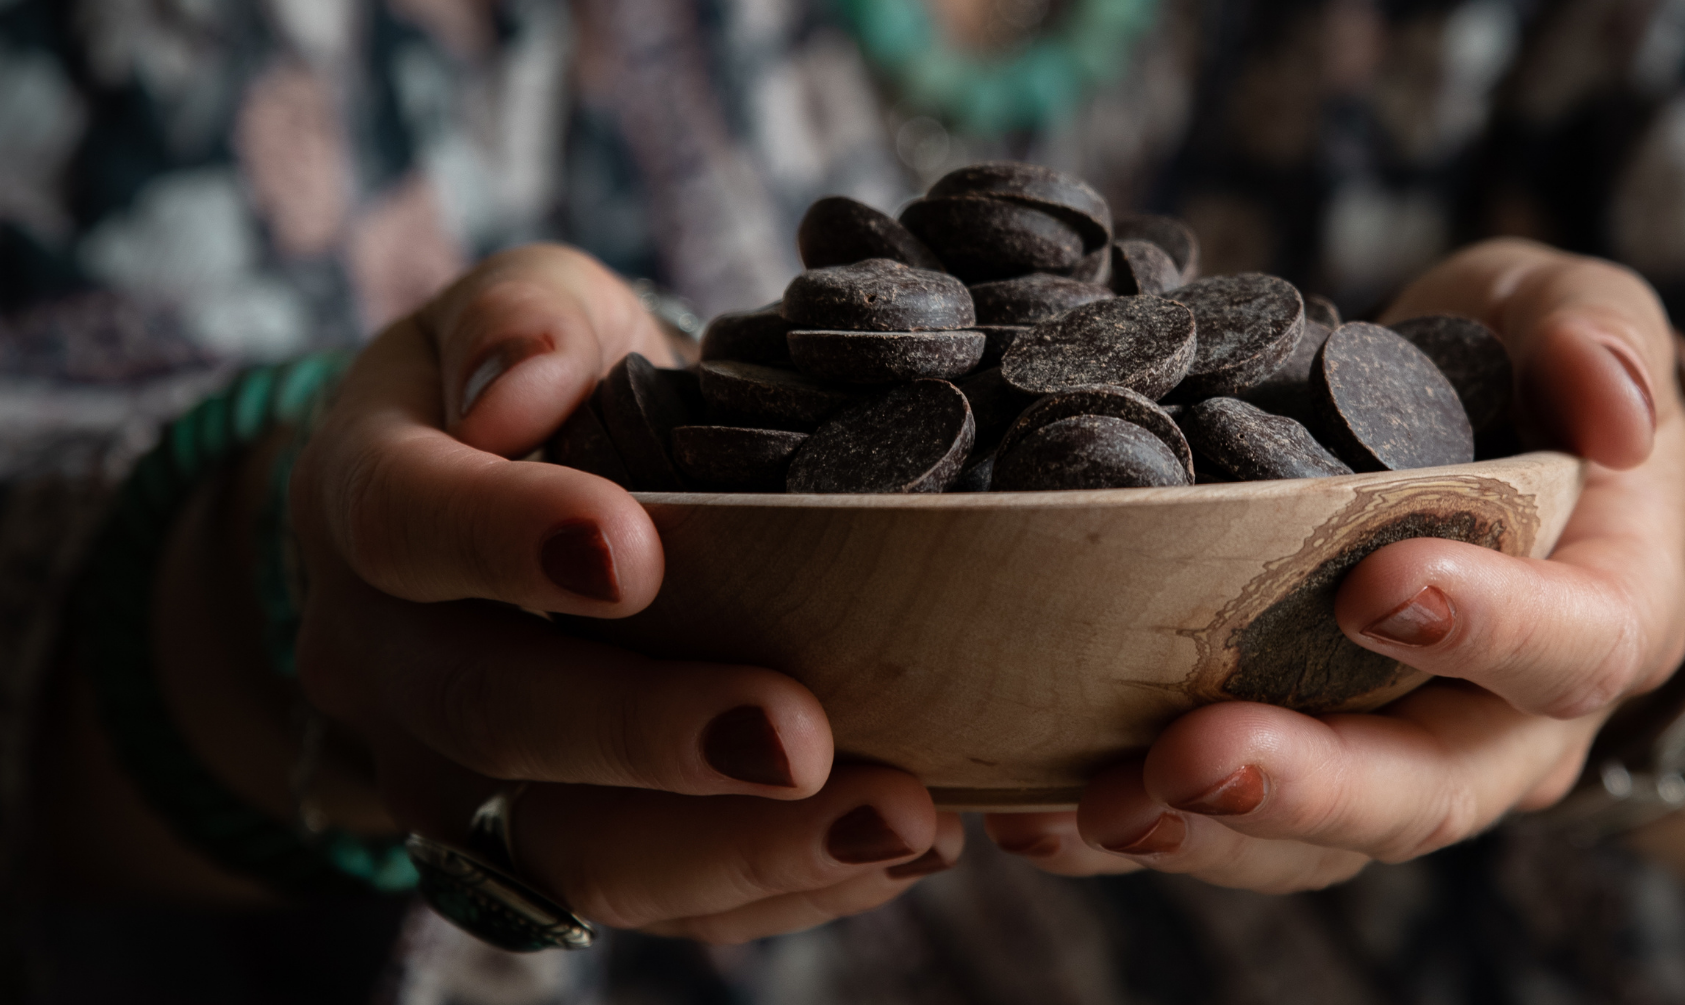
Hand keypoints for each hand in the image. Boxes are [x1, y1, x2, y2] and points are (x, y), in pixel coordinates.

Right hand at [292, 244, 957, 941]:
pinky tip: (895, 846)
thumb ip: (524, 319)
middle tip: (800, 738)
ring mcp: (456, 780)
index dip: (506, 539)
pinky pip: (647, 901)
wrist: (481, 530)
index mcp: (367, 502)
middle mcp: (390, 662)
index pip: (405, 522)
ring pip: (566, 853)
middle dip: (647, 737)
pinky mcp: (538, 857)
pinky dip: (779, 885)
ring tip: (894, 821)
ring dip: (736, 850)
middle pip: (491, 718)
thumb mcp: (527, 309)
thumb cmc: (537, 394)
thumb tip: (518, 385)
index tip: (632, 556)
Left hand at [983, 238, 1684, 888]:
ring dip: (1206, 837)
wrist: (1488, 462)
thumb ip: (1596, 335)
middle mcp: (1503, 725)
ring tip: (1096, 806)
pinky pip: (1225, 831)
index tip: (1375, 589)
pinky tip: (1036, 813)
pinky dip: (1130, 832)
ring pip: (1319, 844)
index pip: (1571, 645)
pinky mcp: (1296, 773)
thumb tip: (1614, 410)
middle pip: (1428, 790)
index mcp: (1599, 613)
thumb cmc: (1526, 381)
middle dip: (1309, 784)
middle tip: (1194, 760)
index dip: (1488, 629)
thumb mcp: (1569, 317)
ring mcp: (1396, 764)